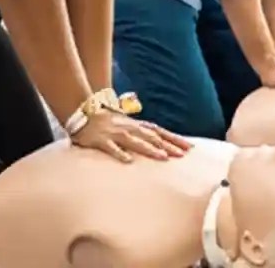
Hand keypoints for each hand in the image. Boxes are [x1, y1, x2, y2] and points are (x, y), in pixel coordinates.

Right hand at [71, 109, 190, 162]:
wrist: (84, 112)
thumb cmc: (109, 121)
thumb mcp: (129, 123)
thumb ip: (143, 131)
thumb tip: (162, 140)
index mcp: (137, 125)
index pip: (161, 132)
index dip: (175, 139)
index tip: (190, 148)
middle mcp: (130, 128)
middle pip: (152, 137)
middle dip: (168, 146)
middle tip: (182, 155)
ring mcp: (116, 133)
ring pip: (135, 141)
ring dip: (149, 149)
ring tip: (162, 157)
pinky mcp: (101, 140)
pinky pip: (112, 147)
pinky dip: (120, 153)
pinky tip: (128, 161)